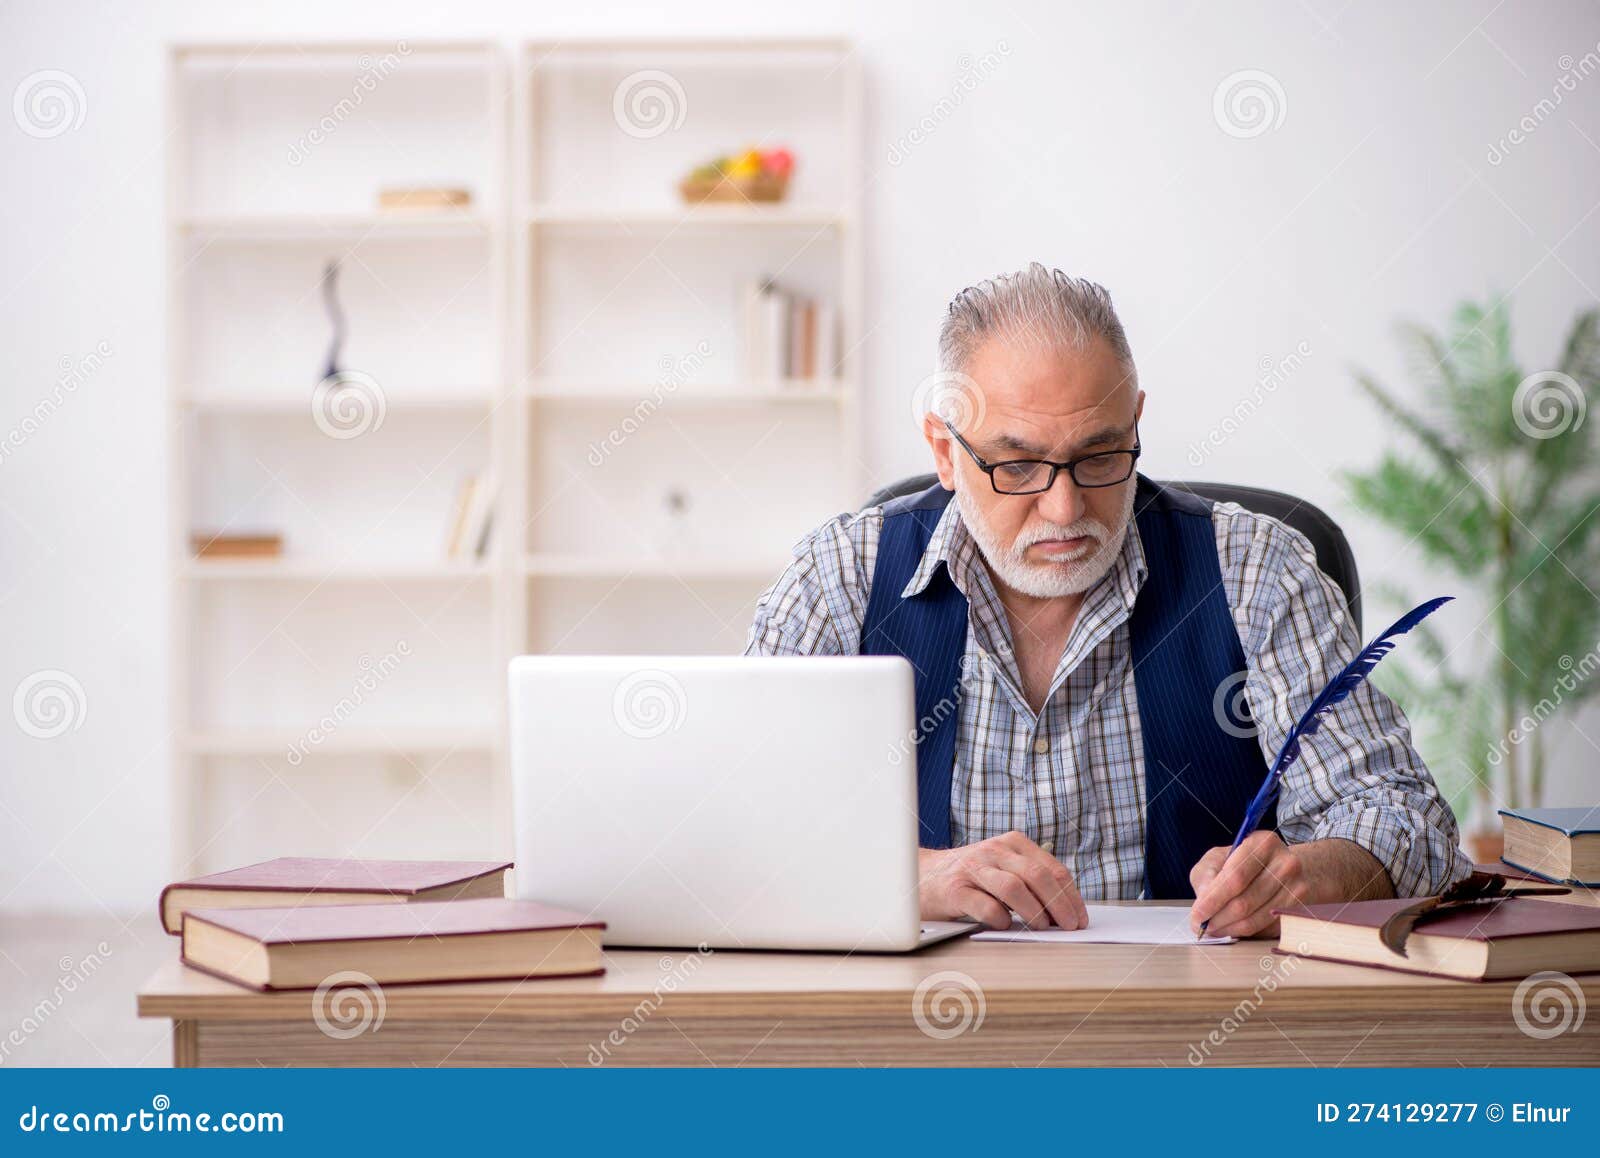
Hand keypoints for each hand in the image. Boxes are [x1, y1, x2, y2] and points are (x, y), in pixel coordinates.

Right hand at [919, 830, 1087, 930]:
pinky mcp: (954, 890)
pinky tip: (1005, 926)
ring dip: (1035, 912)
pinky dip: (1001, 919)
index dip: (1071, 895)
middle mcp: (993, 851)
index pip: (1051, 868)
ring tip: (1042, 928)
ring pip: (1014, 888)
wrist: (923, 875)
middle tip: (1068, 927)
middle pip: (1037, 875)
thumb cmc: (971, 876)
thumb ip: (1030, 880)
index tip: (1079, 917)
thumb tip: (1064, 911)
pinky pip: (985, 906)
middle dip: (1059, 904)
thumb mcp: (1003, 867)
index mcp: (1011, 843)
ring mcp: (972, 869)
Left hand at [1188, 834, 1391, 937]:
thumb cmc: (1247, 862)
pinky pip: (1266, 927)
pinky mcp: (1301, 909)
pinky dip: (1244, 931)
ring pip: (1255, 918)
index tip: (1196, 914)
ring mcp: (1298, 888)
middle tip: (1201, 927)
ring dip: (1228, 928)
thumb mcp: (1223, 856)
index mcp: (1263, 843)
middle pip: (1244, 901)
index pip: (1234, 877)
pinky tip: (1232, 928)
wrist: (1292, 868)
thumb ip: (1207, 873)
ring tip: (1213, 929)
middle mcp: (1286, 863)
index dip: (1212, 899)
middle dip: (1217, 918)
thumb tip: (1203, 899)